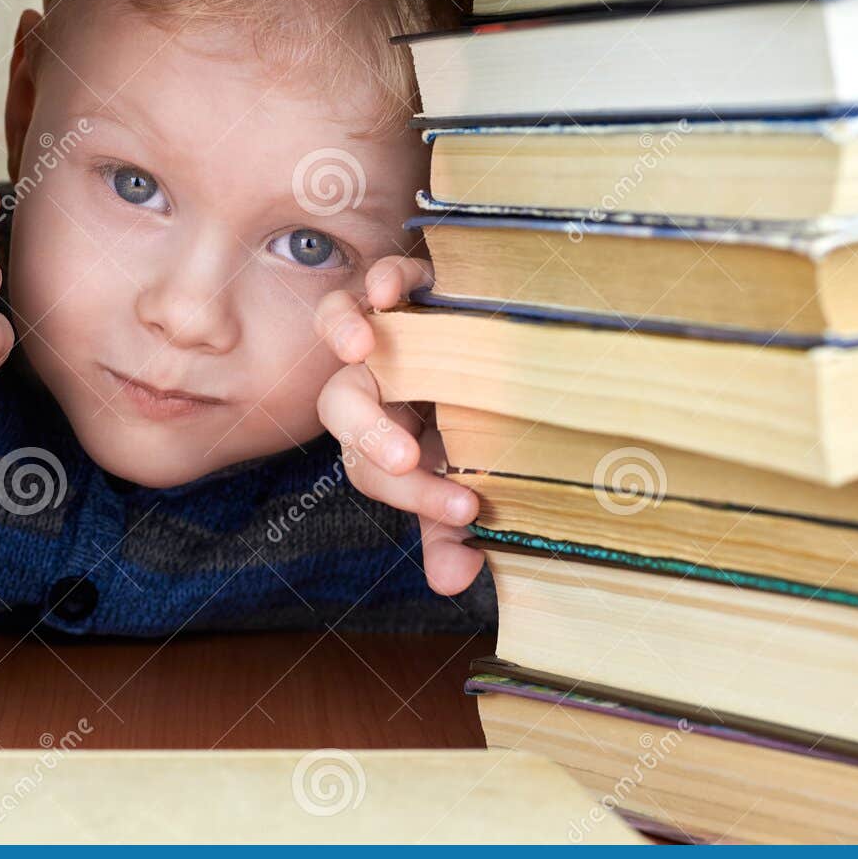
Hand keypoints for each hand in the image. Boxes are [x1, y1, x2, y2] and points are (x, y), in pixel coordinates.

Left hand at [315, 256, 483, 594]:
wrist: (517, 345)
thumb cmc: (485, 419)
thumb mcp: (472, 473)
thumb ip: (449, 523)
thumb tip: (453, 583)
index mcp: (384, 436)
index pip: (375, 471)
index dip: (416, 494)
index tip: (468, 511)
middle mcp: (375, 383)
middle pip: (343, 406)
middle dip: (371, 436)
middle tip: (408, 460)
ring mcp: (388, 329)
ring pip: (341, 329)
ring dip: (342, 334)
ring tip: (361, 349)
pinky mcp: (412, 284)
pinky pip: (384, 274)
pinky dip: (384, 278)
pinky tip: (392, 292)